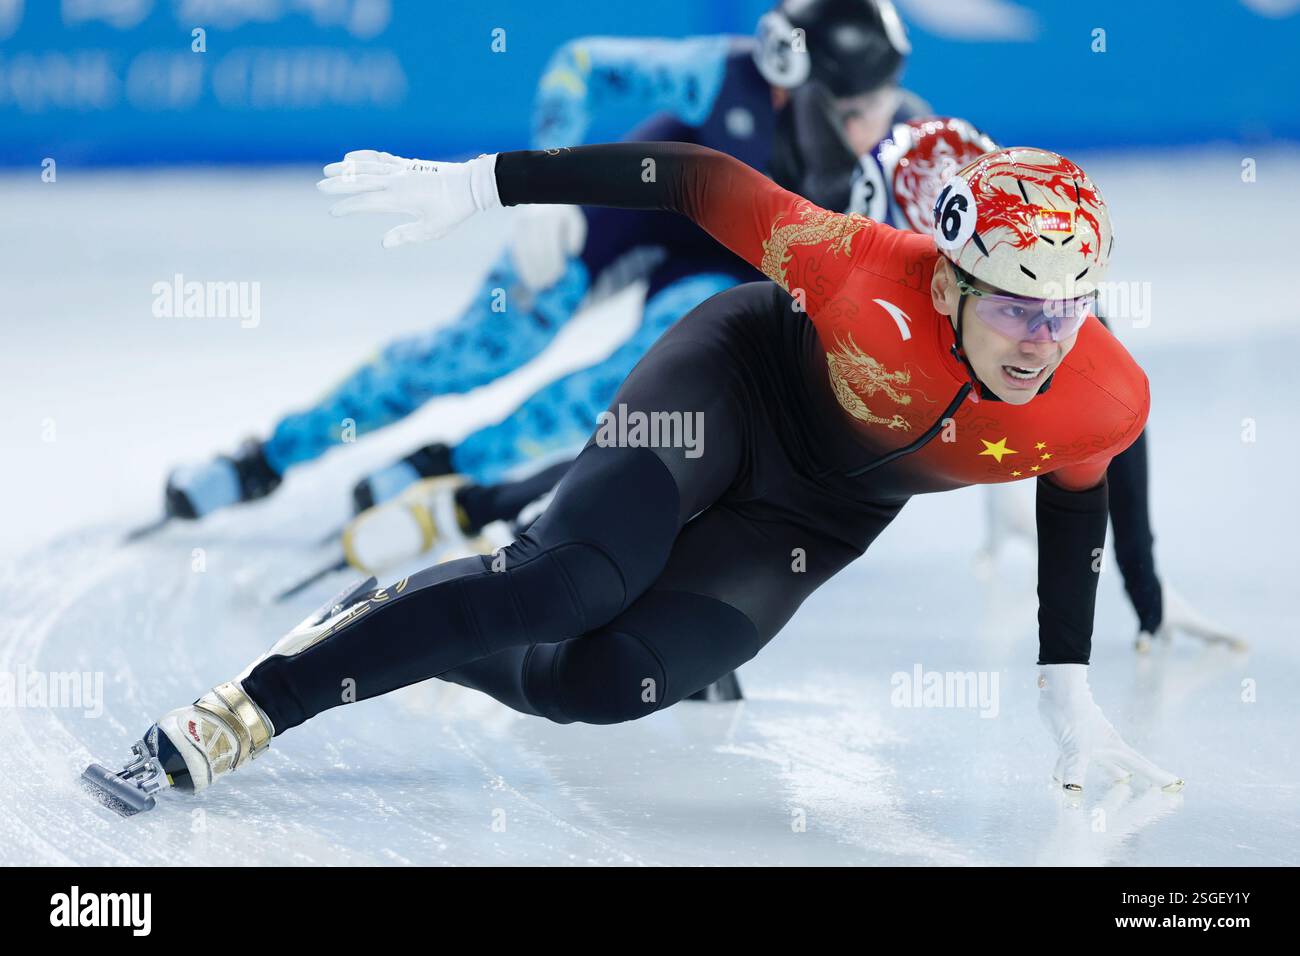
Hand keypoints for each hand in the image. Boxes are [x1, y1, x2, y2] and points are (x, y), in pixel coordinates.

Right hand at [317, 150, 500, 247]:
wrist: (472, 185)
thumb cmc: (454, 210)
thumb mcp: (433, 230)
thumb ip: (407, 235)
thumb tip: (384, 243)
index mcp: (402, 197)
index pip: (367, 201)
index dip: (348, 207)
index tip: (333, 212)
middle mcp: (398, 180)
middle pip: (362, 180)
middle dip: (339, 184)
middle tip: (320, 186)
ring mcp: (402, 169)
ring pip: (368, 165)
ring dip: (347, 167)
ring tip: (328, 169)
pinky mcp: (408, 164)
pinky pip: (381, 157)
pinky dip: (364, 156)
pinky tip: (352, 157)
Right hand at [510, 204, 586, 289]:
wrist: (544, 198)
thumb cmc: (563, 215)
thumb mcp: (574, 221)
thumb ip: (576, 235)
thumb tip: (572, 253)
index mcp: (551, 216)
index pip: (551, 243)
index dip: (554, 262)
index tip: (558, 276)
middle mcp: (533, 218)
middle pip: (536, 250)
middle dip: (542, 270)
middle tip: (548, 285)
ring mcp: (521, 224)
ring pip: (524, 252)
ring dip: (531, 272)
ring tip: (538, 286)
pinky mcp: (514, 230)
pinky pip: (517, 252)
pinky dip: (522, 267)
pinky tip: (529, 278)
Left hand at [1037, 664, 1183, 791]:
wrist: (1057, 690)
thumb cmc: (1073, 715)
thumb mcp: (1075, 749)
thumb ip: (1074, 774)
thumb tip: (1072, 798)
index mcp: (1114, 747)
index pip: (1142, 766)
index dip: (1158, 777)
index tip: (1177, 785)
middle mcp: (1104, 746)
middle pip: (1123, 767)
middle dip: (1133, 779)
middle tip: (1147, 791)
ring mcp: (1087, 743)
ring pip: (1100, 764)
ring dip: (1106, 775)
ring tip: (1115, 789)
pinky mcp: (1069, 740)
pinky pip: (1069, 762)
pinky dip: (1065, 772)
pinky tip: (1059, 781)